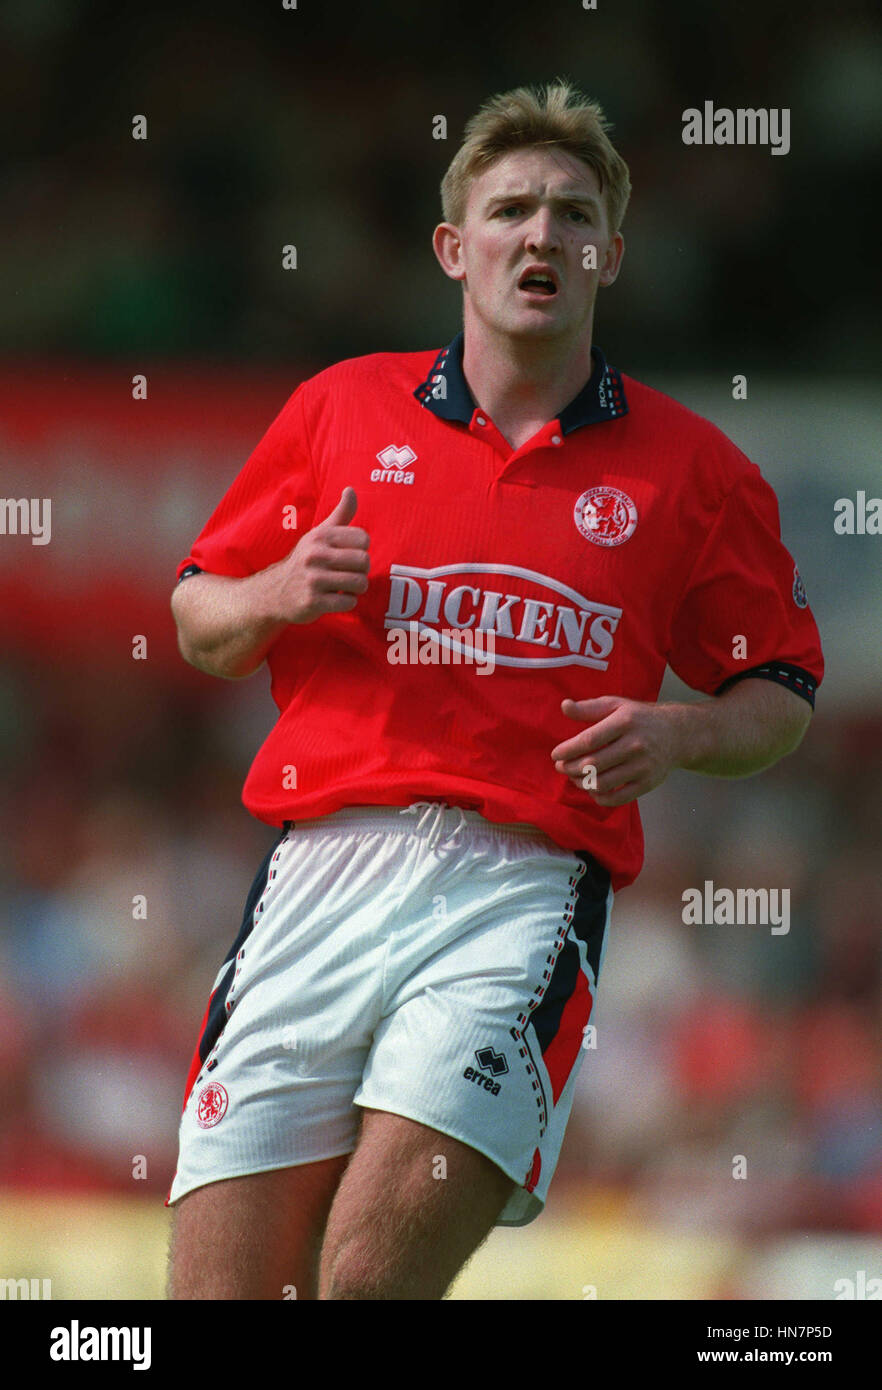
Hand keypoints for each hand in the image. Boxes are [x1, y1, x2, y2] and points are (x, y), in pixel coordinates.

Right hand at [263, 486, 369, 623]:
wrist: (274, 593)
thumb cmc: (305, 560)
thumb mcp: (319, 534)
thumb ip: (340, 514)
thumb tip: (351, 490)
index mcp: (319, 536)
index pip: (363, 538)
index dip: (361, 550)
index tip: (348, 555)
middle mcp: (315, 555)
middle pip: (364, 561)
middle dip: (361, 570)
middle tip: (349, 573)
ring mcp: (313, 579)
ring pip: (359, 583)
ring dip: (356, 588)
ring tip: (344, 586)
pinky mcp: (313, 602)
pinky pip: (349, 602)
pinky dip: (347, 602)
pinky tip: (335, 598)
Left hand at [550, 695, 682, 806]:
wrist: (676, 734)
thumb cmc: (638, 718)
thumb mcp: (616, 705)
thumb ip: (589, 708)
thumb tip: (564, 706)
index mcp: (625, 722)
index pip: (589, 740)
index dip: (568, 750)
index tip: (556, 755)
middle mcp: (636, 744)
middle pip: (593, 764)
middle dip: (570, 768)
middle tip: (561, 767)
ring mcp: (643, 766)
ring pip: (603, 783)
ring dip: (581, 783)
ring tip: (574, 777)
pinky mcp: (648, 783)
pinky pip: (618, 799)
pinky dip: (599, 797)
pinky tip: (592, 789)